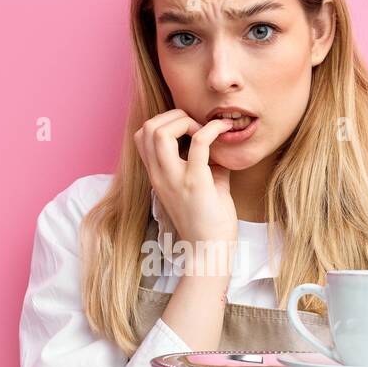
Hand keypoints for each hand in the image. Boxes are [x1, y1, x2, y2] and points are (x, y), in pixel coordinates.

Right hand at [134, 110, 236, 248]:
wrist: (211, 250)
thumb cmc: (209, 220)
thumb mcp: (201, 184)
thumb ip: (205, 162)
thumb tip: (219, 142)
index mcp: (157, 176)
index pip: (142, 136)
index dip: (164, 123)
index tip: (189, 132)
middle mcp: (160, 176)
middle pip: (147, 128)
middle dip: (173, 116)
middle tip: (197, 128)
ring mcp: (175, 179)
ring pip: (161, 131)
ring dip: (185, 121)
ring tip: (205, 131)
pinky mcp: (196, 183)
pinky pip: (199, 143)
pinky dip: (213, 129)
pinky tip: (225, 130)